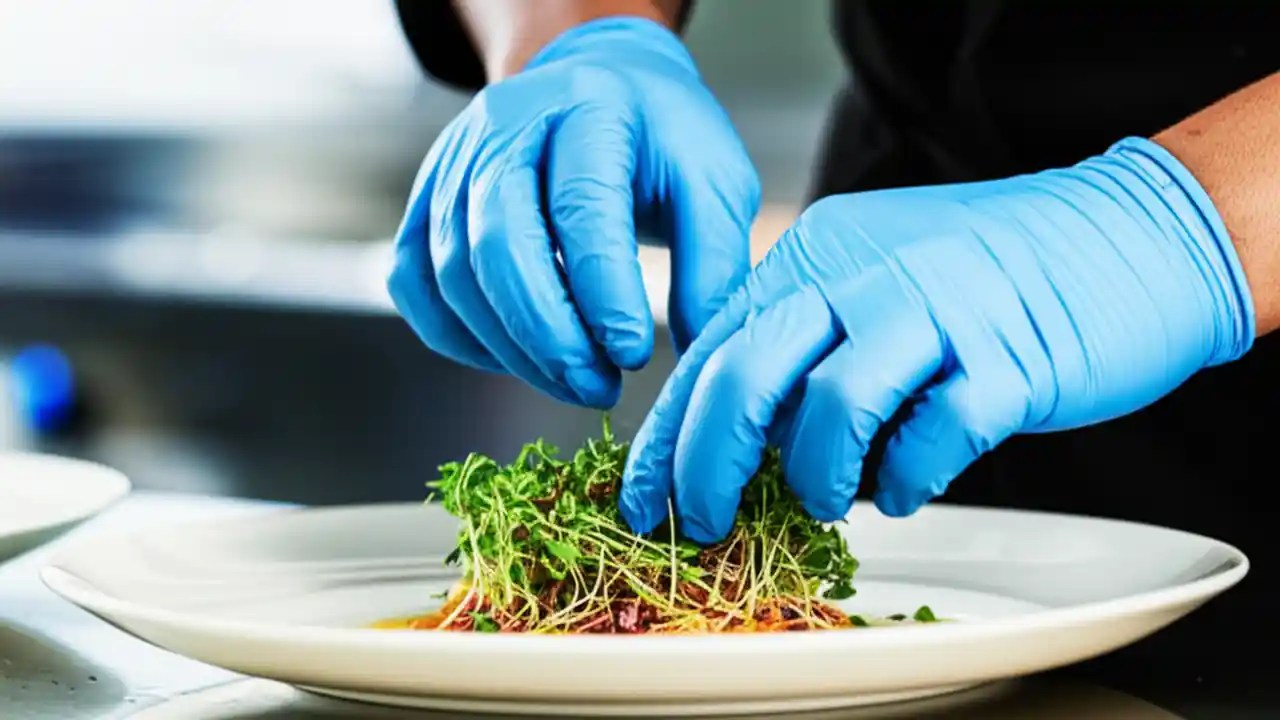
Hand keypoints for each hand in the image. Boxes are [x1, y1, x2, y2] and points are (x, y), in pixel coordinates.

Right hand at [387, 17, 759, 407]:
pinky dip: (462, 338)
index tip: (632, 354)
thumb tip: (699, 359)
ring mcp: (452, 162)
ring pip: (453, 272)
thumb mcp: (713, 185)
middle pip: (498, 239)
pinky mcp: (424, 202)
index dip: (602, 291)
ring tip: (574, 382)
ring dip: (511, 348)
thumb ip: (711, 267)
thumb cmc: (661, 143)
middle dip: (548, 334)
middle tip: (597, 388)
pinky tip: (519, 359)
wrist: (598, 88)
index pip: (581, 206)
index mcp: (588, 108)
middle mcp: (505, 124)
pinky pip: (418, 285)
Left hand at [621, 137, 1254, 542]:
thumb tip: (742, 440)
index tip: (644, 499)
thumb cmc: (992, 273)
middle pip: (748, 374)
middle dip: (706, 465)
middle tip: (706, 522)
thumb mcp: (876, 277)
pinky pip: (933, 440)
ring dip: (813, 479)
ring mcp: (940, 311)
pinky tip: (905, 491)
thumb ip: (809, 343)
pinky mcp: (1010, 362)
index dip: (668, 433)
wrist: (1133, 235)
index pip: (714, 347)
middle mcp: (867, 273)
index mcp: (820, 253)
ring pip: (833, 409)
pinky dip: (905, 483)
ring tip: (824, 502)